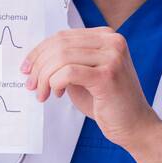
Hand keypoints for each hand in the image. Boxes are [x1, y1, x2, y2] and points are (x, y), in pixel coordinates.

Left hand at [21, 27, 160, 150]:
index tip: (27, 68)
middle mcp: (112, 42)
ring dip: (45, 77)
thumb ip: (67, 62)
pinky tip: (56, 94)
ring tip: (42, 94)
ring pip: (62, 57)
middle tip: (31, 84)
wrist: (135, 126)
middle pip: (60, 44)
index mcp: (106, 37)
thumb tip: (35, 60)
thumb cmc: (108, 103)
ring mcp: (112, 57)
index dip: (39, 51)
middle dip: (39, 65)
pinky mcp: (107, 75)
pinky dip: (55, 83)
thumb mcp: (84, 75)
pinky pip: (69, 73)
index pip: (63, 36)